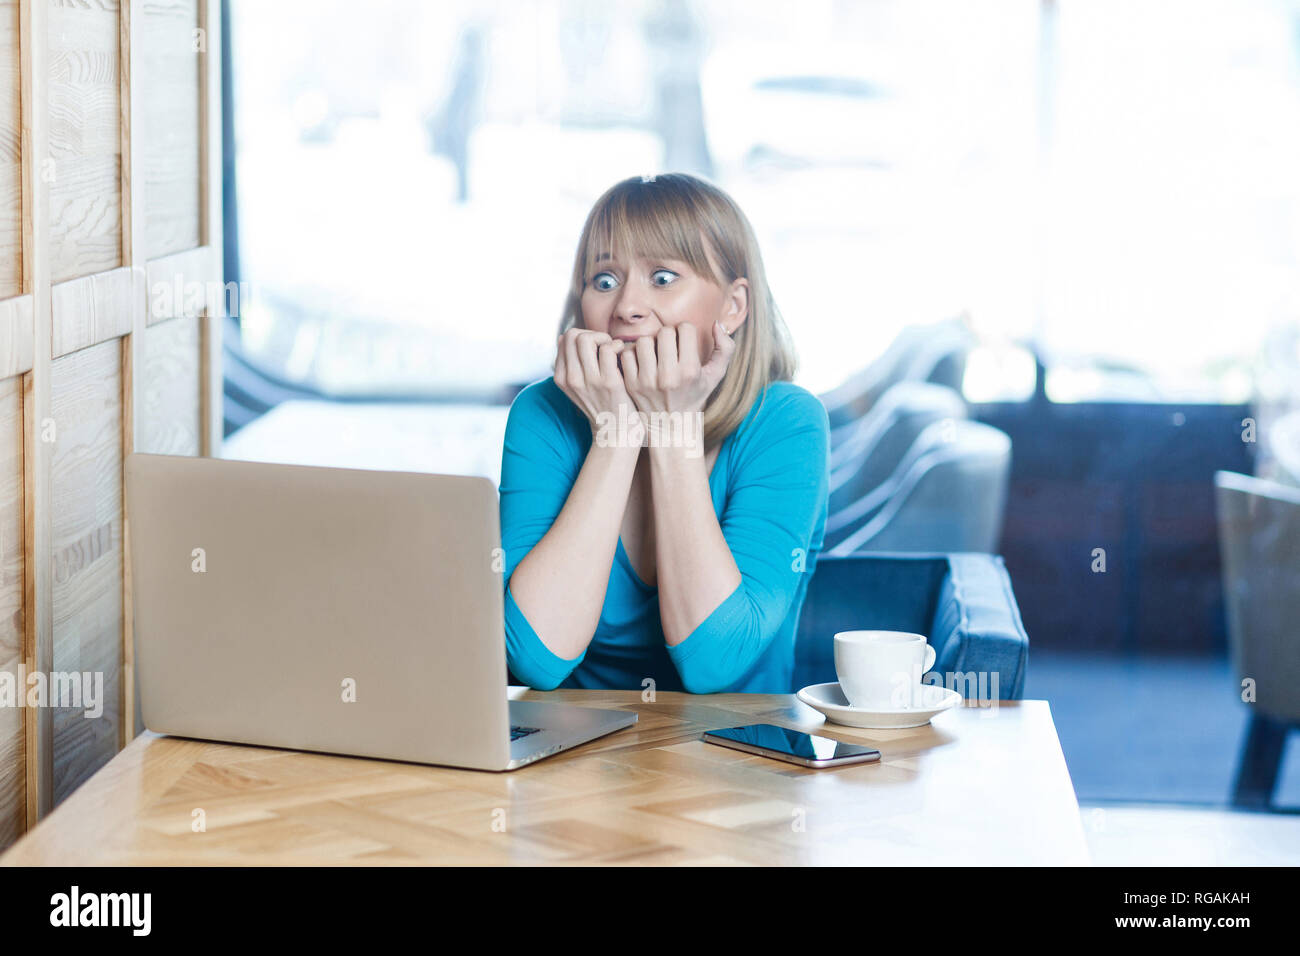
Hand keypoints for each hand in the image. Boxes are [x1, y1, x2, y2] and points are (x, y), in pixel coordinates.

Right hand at [553, 328, 639, 439]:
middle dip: (592, 334)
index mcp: (561, 378)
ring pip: (586, 339)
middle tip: (605, 346)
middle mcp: (571, 379)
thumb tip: (567, 337)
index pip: (565, 339)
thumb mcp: (579, 386)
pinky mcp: (608, 383)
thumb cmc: (602, 403)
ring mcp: (588, 381)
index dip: (583, 336)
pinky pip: (607, 349)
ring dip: (604, 339)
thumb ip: (572, 364)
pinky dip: (617, 346)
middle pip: (574, 335)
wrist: (616, 431)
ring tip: (614, 350)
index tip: (596, 348)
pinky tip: (623, 355)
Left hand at [619, 321, 735, 416]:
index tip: (685, 341)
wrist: (671, 427)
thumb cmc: (695, 396)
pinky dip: (634, 354)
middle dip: (668, 335)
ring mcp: (647, 381)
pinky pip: (627, 354)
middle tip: (670, 345)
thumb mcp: (715, 376)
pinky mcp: (631, 385)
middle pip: (664, 332)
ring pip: (643, 340)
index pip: (685, 328)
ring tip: (655, 352)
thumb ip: (725, 349)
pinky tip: (643, 361)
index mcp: (690, 371)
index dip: (686, 331)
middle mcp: (668, 376)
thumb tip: (717, 324)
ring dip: (650, 343)